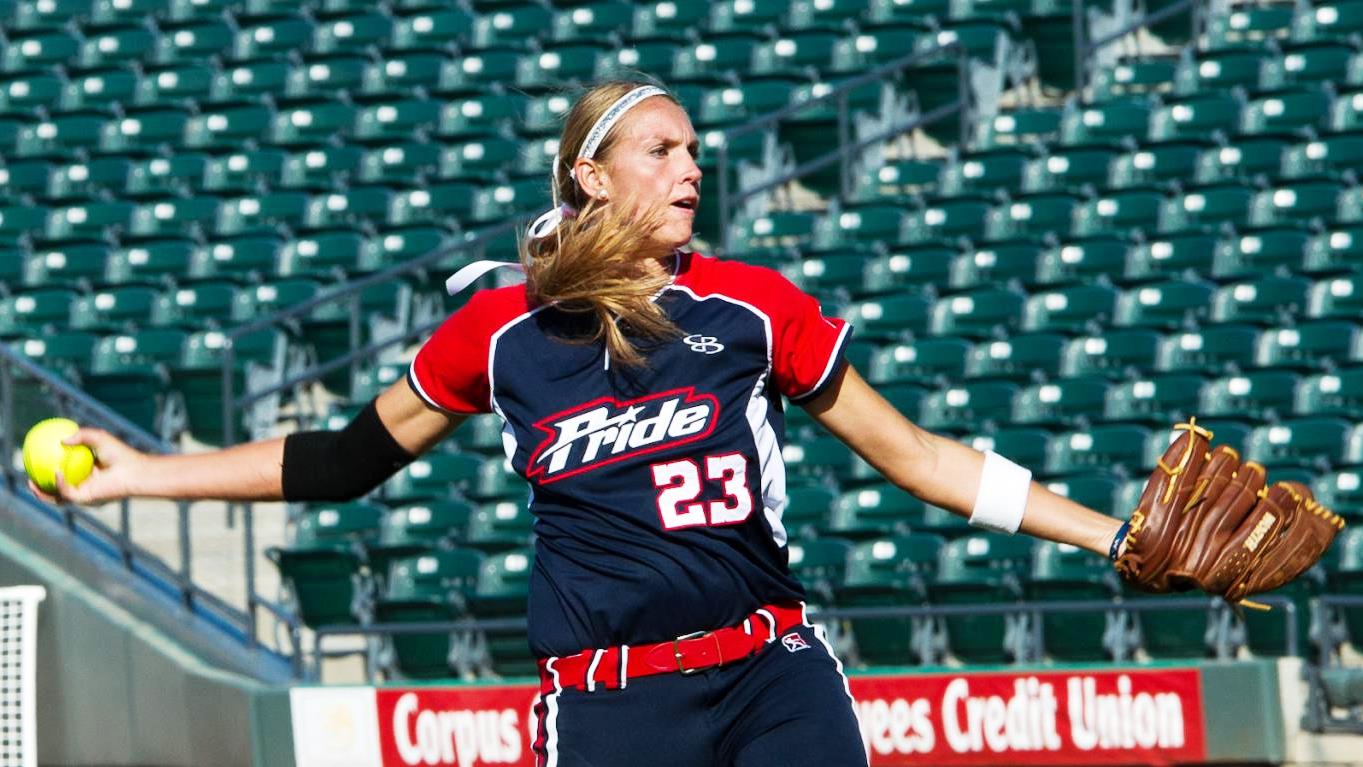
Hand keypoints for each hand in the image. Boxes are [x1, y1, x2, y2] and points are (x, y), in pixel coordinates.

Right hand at [26, 427, 143, 505]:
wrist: (134, 470)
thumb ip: (81, 435)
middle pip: (57, 489)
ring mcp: (84, 493)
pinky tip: (55, 472)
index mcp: (86, 472)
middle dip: (40, 488)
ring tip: (31, 484)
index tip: (36, 462)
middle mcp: (84, 484)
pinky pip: (67, 492)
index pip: (64, 473)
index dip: (48, 470)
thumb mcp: (99, 438)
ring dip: (43, 493)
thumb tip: (62, 440)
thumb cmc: (121, 453)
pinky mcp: (87, 499)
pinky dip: (59, 484)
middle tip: (29, 477)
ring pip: (58, 497)